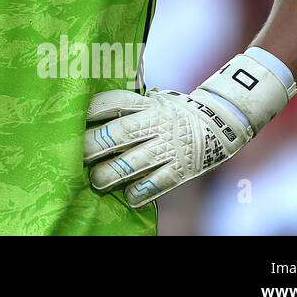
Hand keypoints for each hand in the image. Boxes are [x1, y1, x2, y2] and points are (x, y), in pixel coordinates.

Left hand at [82, 52, 293, 206]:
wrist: (222, 121)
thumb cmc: (174, 113)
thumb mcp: (155, 100)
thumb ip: (129, 106)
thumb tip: (91, 106)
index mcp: (148, 104)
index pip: (115, 102)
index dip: (92, 110)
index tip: (74, 119)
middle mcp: (157, 123)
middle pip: (120, 134)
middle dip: (94, 146)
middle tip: (75, 155)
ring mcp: (170, 146)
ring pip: (136, 161)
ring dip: (112, 173)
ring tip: (96, 180)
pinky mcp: (183, 168)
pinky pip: (159, 182)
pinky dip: (141, 191)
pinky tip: (127, 196)